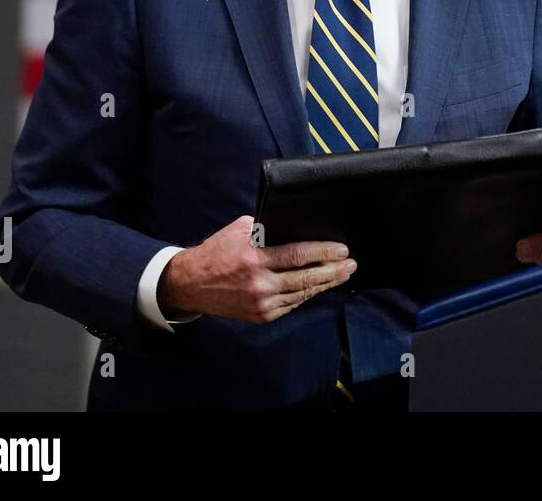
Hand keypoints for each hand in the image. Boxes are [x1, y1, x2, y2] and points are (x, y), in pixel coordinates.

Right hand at [158, 216, 355, 324]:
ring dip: (325, 284)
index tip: (342, 249)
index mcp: (254, 259)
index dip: (324, 252)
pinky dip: (308, 294)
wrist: (191, 284)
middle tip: (351, 263)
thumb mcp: (239, 230)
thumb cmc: (217, 251)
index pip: (298, 255)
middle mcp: (259, 284)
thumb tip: (295, 224)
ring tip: (343, 274)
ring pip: (302, 293)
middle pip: (306, 277)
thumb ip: (267, 228)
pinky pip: (292, 304)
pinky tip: (320, 286)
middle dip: (334, 270)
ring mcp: (261, 303)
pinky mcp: (260, 316)